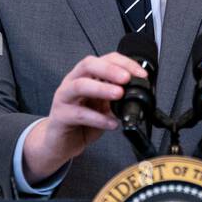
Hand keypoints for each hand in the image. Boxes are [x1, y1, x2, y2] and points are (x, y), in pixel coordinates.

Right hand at [22, 53, 148, 182]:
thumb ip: (116, 96)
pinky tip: (111, 123)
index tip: (140, 74)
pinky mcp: (60, 116)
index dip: (124, 63)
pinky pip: (79, 114)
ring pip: (79, 86)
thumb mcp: (103, 105)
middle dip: (109, 69)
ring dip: (101, 89)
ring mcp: (64, 97)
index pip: (105, 59)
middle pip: (88, 65)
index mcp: (86, 75)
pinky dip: (98, 118)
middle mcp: (73, 81)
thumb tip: (138, 92)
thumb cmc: (81, 120)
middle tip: (126, 79)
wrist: (60, 142)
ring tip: (118, 95)